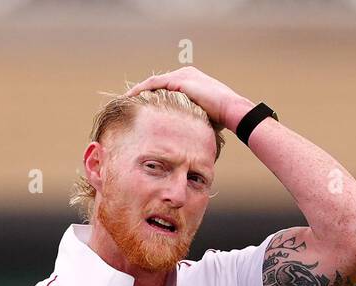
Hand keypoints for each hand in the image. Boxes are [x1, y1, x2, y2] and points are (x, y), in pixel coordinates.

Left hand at [124, 67, 254, 133]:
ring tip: (123, 102)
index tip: (137, 109)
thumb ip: (187, 122)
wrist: (232, 111)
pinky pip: (153, 84)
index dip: (149, 99)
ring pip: (152, 83)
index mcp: (190, 82)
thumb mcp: (199, 119)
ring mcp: (182, 75)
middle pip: (156, 84)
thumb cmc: (220, 120)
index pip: (164, 89)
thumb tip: (179, 140)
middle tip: (125, 105)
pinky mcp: (179, 80)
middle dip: (141, 94)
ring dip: (137, 92)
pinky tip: (129, 98)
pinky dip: (141, 90)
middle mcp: (185, 74)